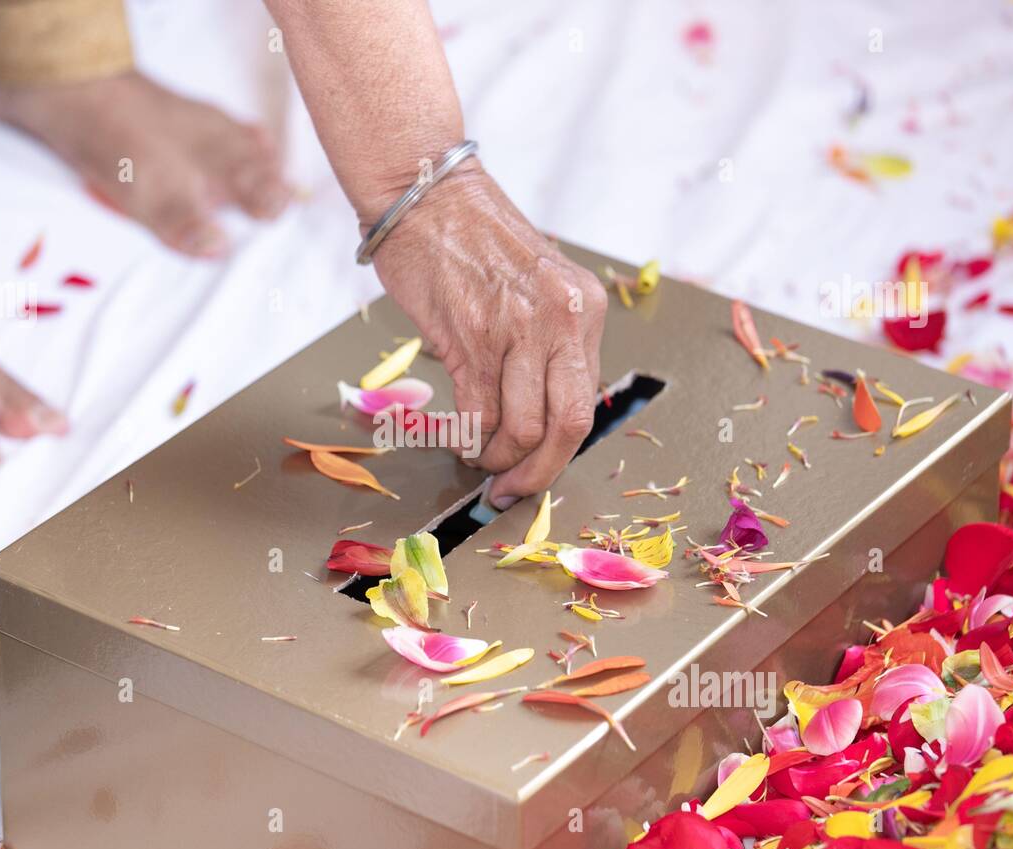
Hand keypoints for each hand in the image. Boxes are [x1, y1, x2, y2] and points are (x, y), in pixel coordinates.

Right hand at [369, 162, 606, 508]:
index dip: (558, 447)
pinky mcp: (472, 337)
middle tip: (512, 490)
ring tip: (477, 458)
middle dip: (538, 472)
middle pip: (566, 426)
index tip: (536, 466)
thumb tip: (537, 409)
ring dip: (495, 458)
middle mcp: (563, 321)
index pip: (585, 401)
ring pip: (520, 429)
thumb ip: (546, 342)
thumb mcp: (536, 286)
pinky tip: (457, 437)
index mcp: (586, 310)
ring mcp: (518, 330)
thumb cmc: (472, 239)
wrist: (425, 194)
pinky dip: (466, 438)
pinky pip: (477, 414)